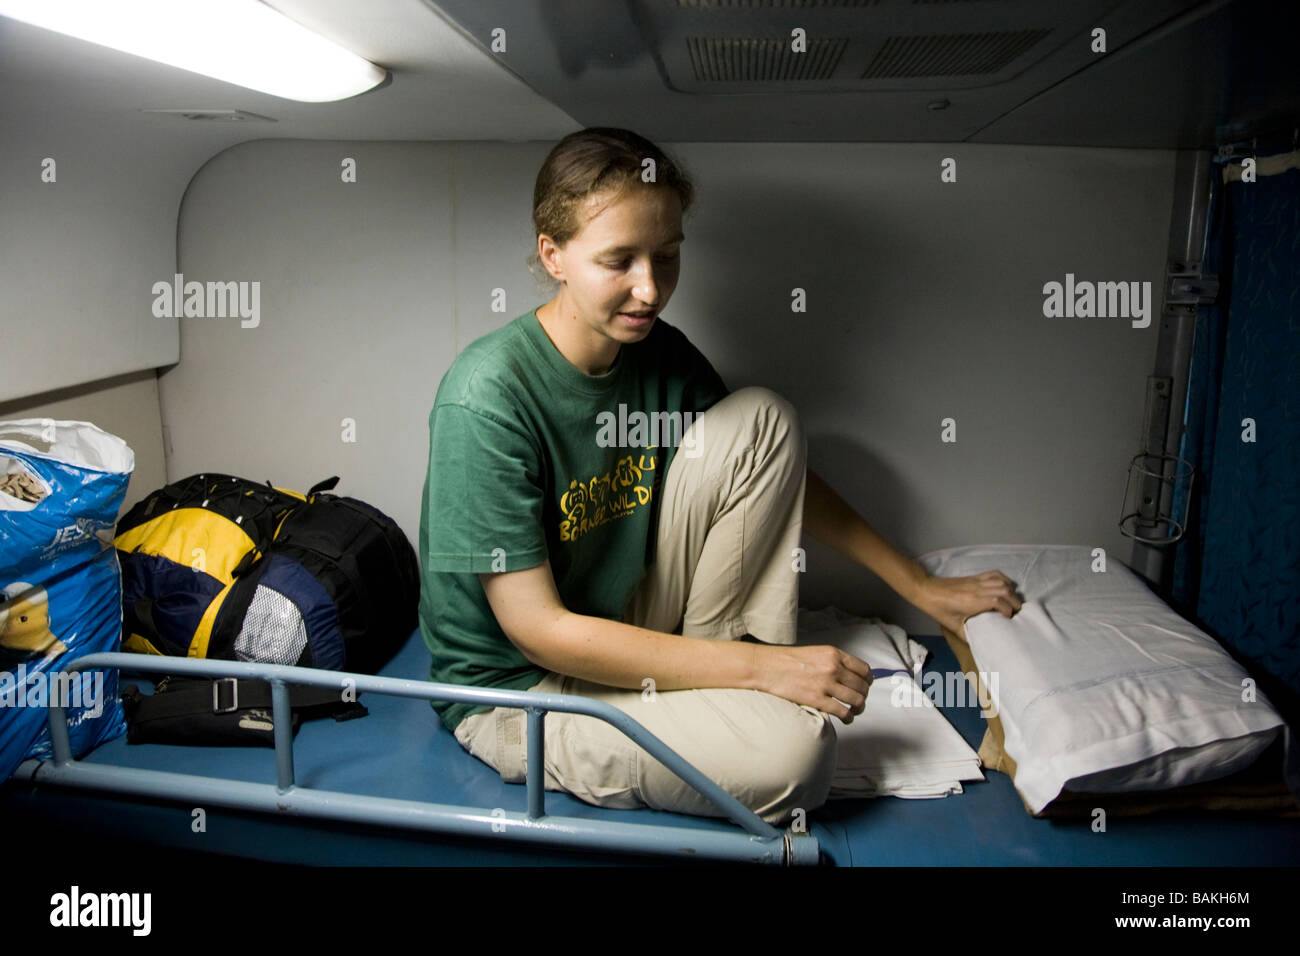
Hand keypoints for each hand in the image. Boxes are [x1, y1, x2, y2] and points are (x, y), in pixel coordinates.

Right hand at [752, 643, 872, 723]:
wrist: (765, 667)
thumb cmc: (786, 661)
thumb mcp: (815, 652)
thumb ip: (833, 662)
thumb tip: (849, 675)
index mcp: (834, 654)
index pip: (864, 669)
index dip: (868, 680)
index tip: (865, 686)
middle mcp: (833, 667)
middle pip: (862, 687)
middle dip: (863, 696)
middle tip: (859, 701)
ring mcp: (826, 684)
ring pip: (857, 700)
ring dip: (859, 708)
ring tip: (854, 711)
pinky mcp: (817, 699)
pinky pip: (843, 712)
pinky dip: (848, 717)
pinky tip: (846, 718)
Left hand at [915, 571, 1021, 641]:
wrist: (927, 590)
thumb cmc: (939, 609)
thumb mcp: (953, 626)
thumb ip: (967, 636)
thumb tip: (978, 645)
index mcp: (974, 601)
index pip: (999, 601)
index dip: (1008, 610)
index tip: (1008, 618)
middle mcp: (978, 589)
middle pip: (1005, 590)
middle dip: (1014, 601)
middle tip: (1016, 612)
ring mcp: (977, 581)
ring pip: (1002, 581)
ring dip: (1011, 591)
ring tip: (1013, 602)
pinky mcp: (975, 577)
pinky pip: (994, 574)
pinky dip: (1004, 579)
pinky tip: (1006, 587)